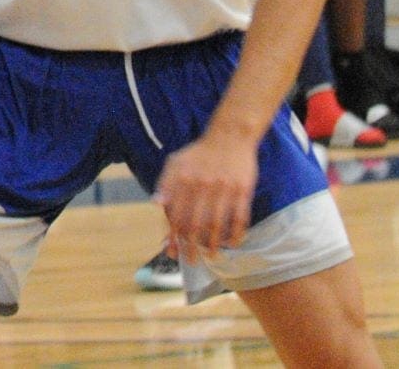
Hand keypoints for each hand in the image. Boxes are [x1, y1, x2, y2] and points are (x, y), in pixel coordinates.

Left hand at [153, 130, 256, 266]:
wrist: (230, 136)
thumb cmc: (200, 153)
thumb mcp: (176, 162)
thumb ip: (166, 183)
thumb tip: (155, 203)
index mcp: (184, 179)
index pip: (176, 214)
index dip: (173, 235)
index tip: (171, 251)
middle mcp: (203, 185)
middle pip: (195, 223)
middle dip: (191, 247)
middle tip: (190, 261)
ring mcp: (224, 188)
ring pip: (217, 224)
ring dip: (213, 244)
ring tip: (211, 256)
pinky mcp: (243, 190)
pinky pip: (240, 218)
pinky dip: (236, 234)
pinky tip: (233, 244)